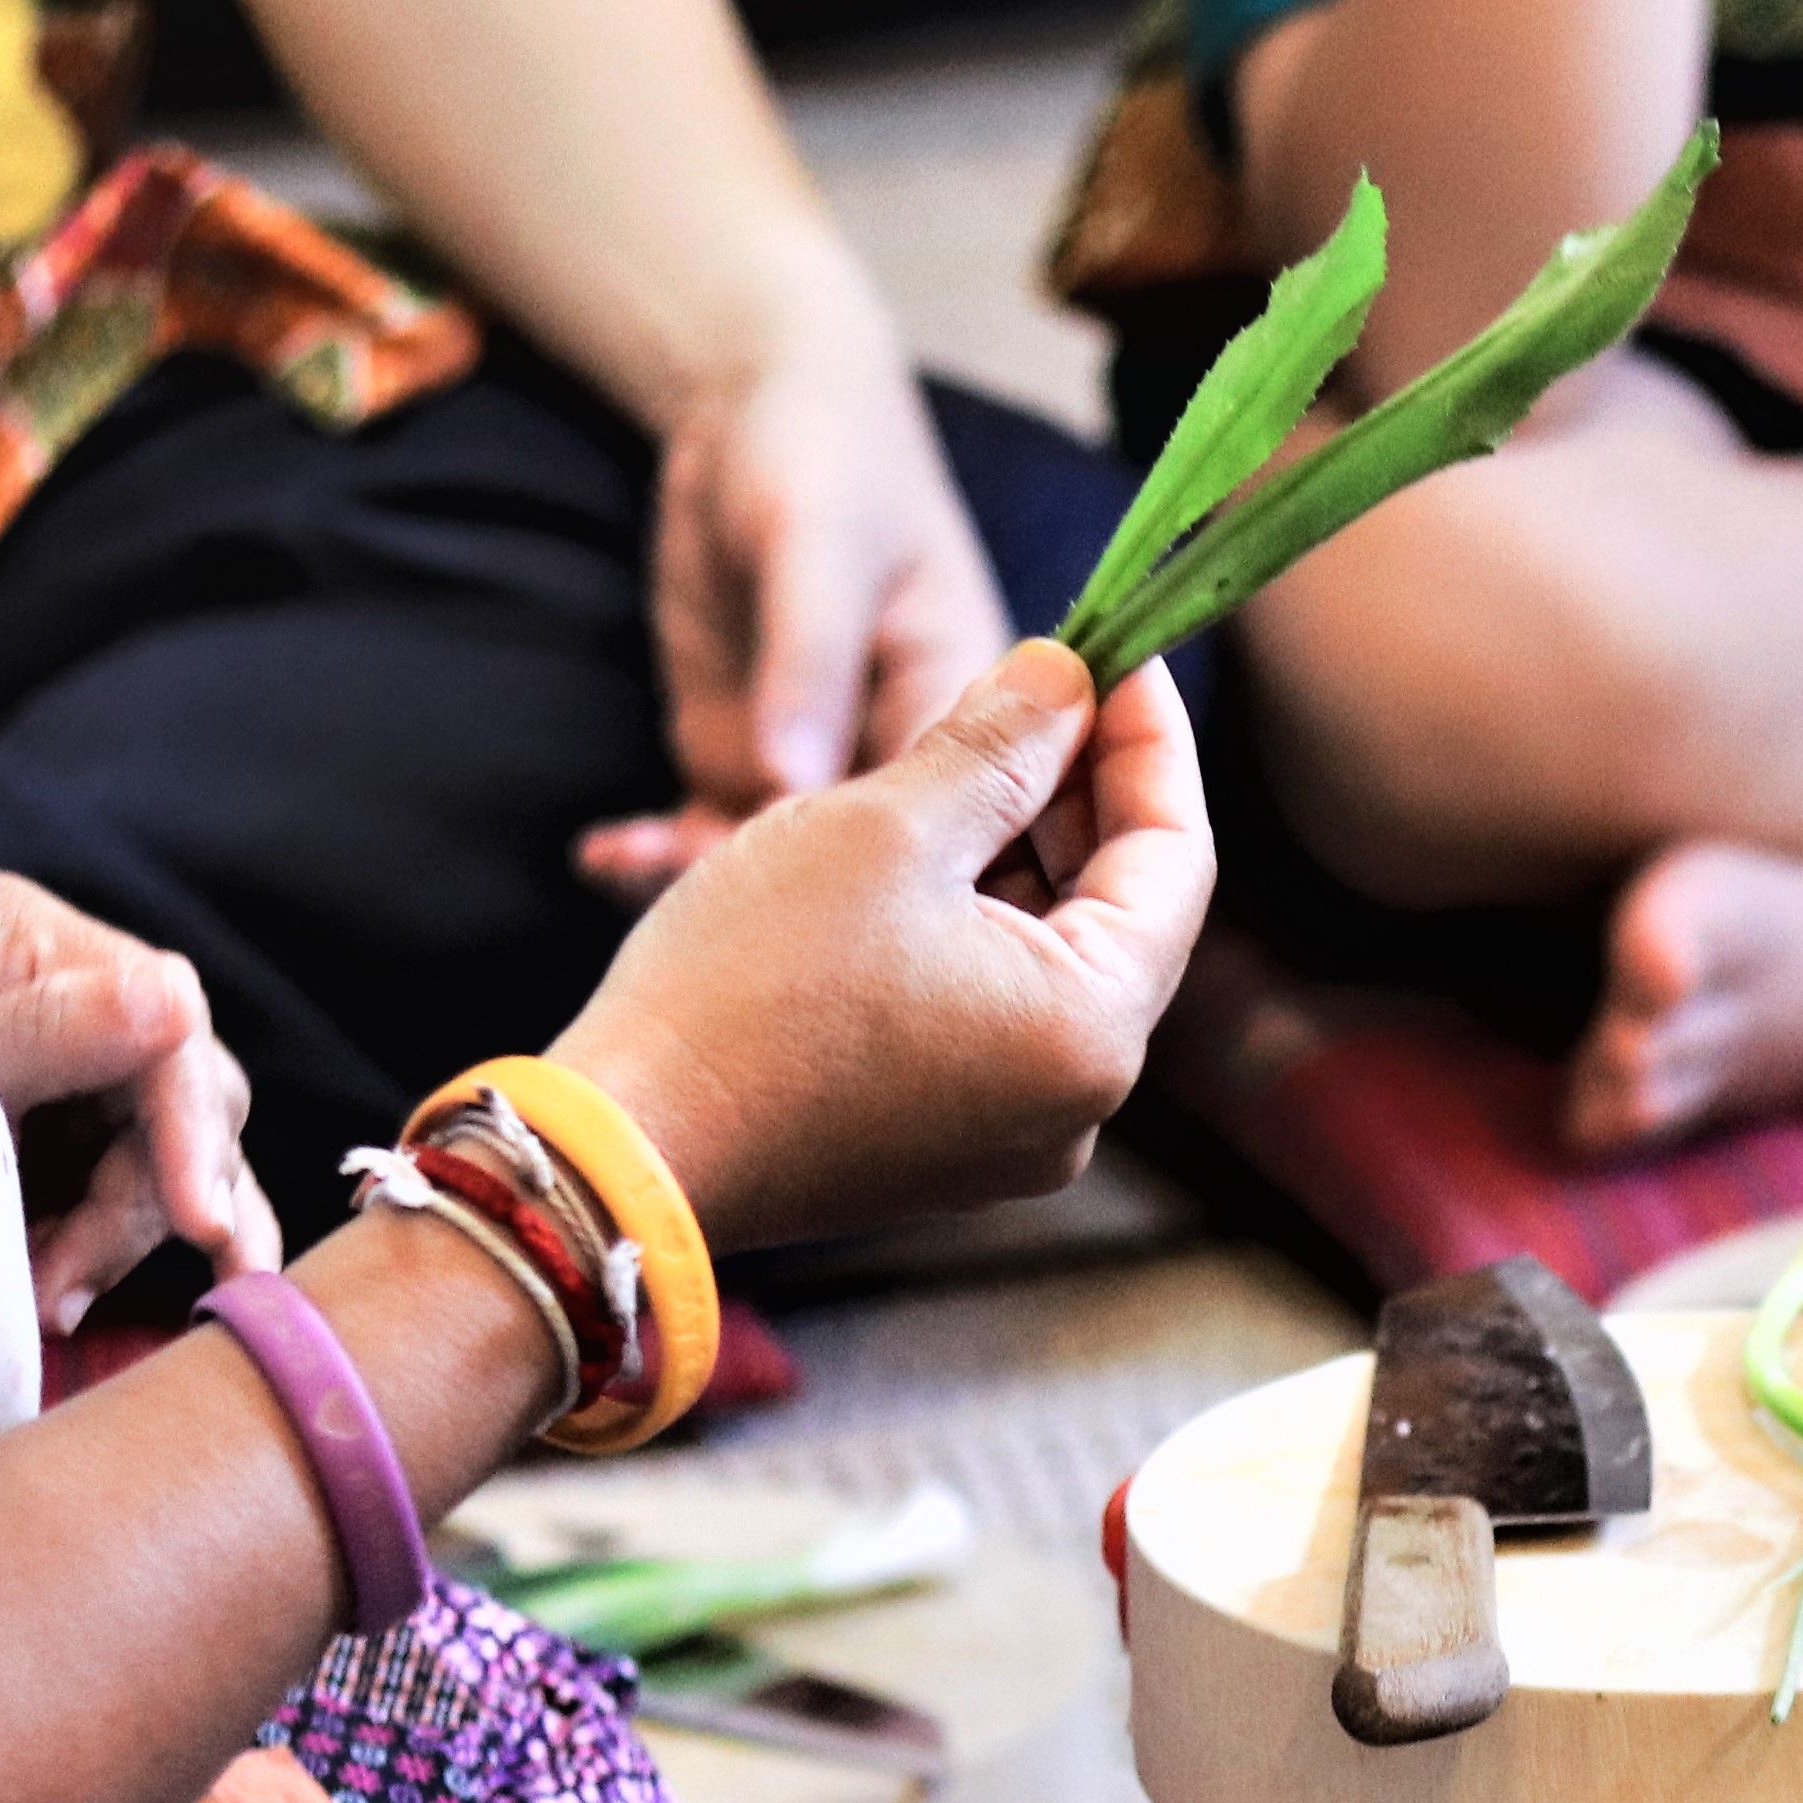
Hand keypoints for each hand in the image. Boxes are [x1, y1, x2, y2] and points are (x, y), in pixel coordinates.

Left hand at [0, 877, 275, 1329]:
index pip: (164, 1027)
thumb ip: (47, 1033)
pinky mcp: (71, 1149)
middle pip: (187, 1103)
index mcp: (28, 942)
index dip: (191, 1128)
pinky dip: (126, 1256)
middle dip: (142, 1204)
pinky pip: (145, 1202)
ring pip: (176, 1166)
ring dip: (120, 1247)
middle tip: (59, 1290)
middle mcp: (74, 1001)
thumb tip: (177, 1001)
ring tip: (48, 1307)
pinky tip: (108, 1305)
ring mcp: (79, 1077)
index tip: (201, 1225)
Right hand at [554, 642, 1213, 1249]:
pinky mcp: (954, 1142)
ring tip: (972, 748)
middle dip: (1085, 791)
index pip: (1178, 859)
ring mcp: (1020, 1134)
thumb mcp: (885, 827)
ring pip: (1057, 955)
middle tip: (1042, 687)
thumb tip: (1071, 674)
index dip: (1150, 742)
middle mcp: (1082, 1104)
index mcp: (1092, 1031)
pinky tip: (929, 842)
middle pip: (1125, 911)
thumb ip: (1000, 742)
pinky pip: (1000, 1006)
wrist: (623, 1149)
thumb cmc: (745, 985)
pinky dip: (982, 919)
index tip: (1121, 653)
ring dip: (1027, 848)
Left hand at [578, 289, 1010, 899]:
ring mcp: (818, 766)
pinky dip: (659, 852)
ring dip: (710, 882)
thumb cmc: (824, 455)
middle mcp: (901, 757)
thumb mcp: (816, 544)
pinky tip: (601, 854)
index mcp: (960, 710)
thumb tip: (789, 784)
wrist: (753, 413)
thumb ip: (808, 661)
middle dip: (795, 913)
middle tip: (702, 916)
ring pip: (783, 868)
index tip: (828, 925)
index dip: (907, 891)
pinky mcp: (748, 762)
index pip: (961, 826)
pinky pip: (710, 832)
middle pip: (874, 877)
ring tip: (630, 868)